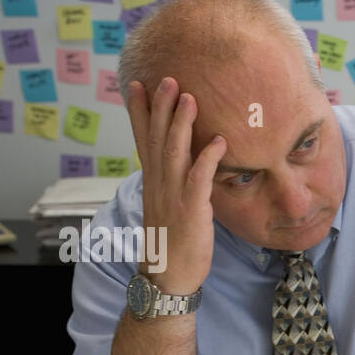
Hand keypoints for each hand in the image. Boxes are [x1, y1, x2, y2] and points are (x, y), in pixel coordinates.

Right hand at [125, 76, 226, 294]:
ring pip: (174, 153)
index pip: (142, 140)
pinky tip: (219, 141)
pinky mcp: (192, 211)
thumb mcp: (168, 206)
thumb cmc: (173, 243)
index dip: (139, 112)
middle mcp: (159, 185)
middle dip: (161, 106)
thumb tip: (181, 164)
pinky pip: (199, 180)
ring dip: (182, 124)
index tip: (136, 84)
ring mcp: (173, 197)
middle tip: (167, 78)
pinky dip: (208, 159)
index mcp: (152, 182)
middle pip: (156, 138)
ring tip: (190, 97)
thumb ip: (172, 182)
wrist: (168, 276)